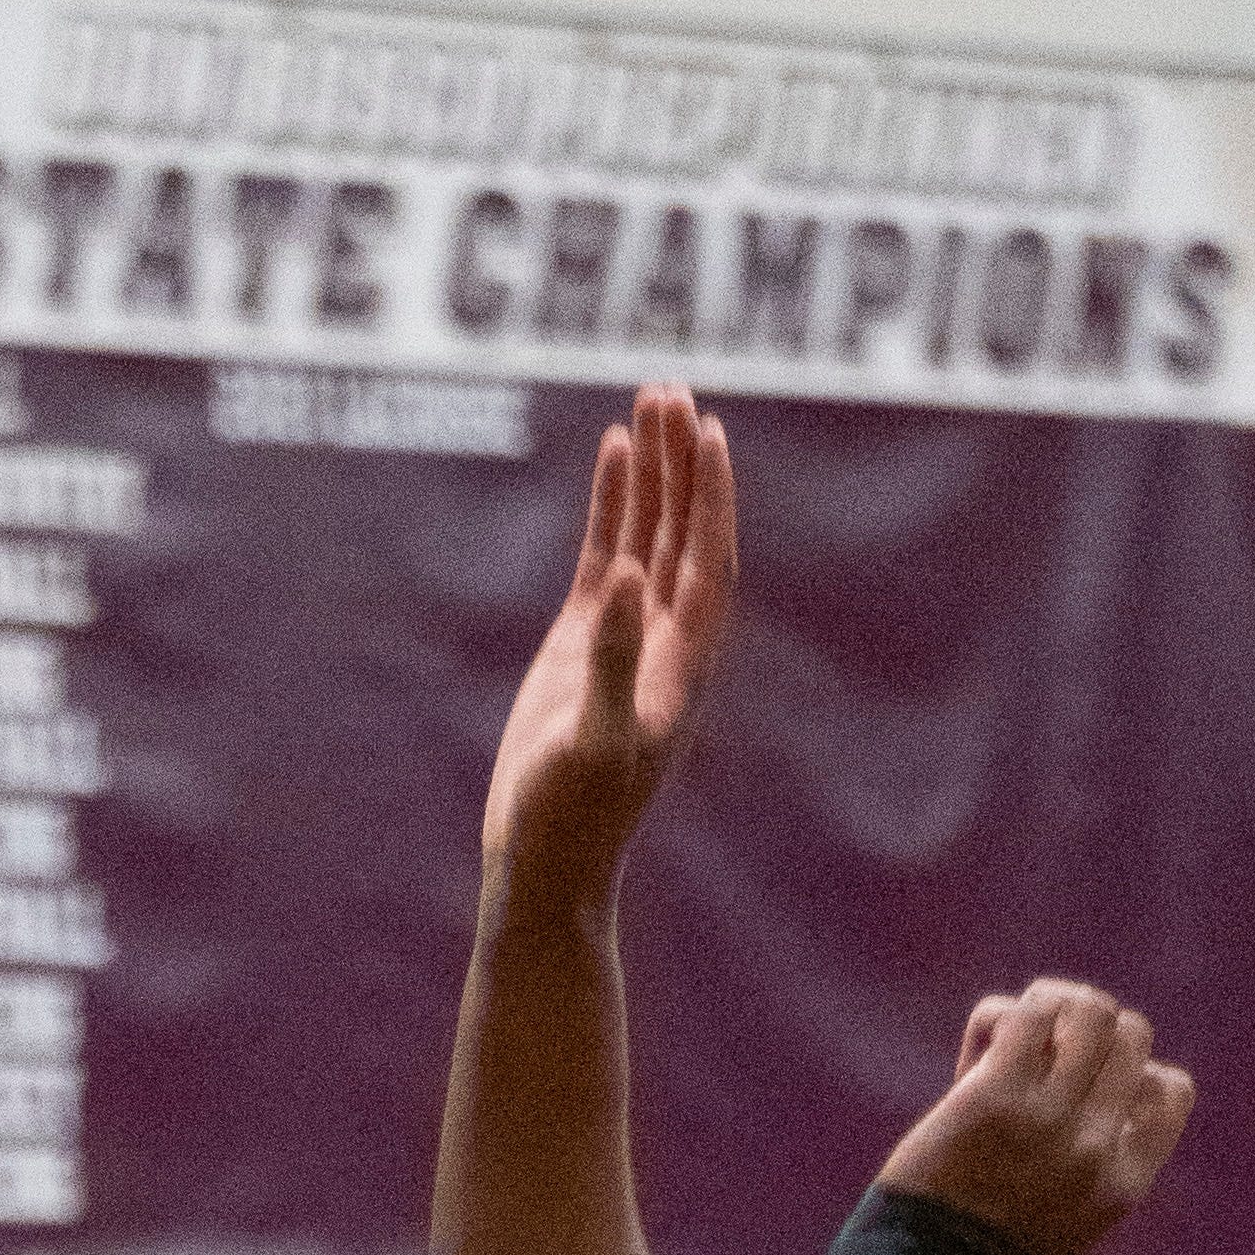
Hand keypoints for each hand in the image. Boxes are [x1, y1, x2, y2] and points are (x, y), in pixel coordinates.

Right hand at [479, 384, 734, 909]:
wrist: (543, 864)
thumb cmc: (573, 818)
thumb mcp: (594, 742)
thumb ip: (613, 661)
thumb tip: (625, 580)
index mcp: (683, 662)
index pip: (709, 560)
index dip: (712, 499)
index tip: (711, 432)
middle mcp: (664, 638)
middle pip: (683, 531)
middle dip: (682, 463)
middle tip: (670, 391)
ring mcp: (623, 634)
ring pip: (647, 533)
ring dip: (652, 471)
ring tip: (648, 400)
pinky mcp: (581, 641)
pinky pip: (603, 554)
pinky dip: (610, 506)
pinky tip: (612, 453)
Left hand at [882, 980, 1191, 1254]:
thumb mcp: (1065, 1237)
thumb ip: (1096, 1181)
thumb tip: (1103, 1116)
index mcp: (1123, 1185)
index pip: (1171, 1089)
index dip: (1137, 1073)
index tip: (1090, 1092)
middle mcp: (1095, 1148)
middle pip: (1131, 1037)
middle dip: (1092, 1033)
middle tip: (1045, 1058)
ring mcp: (1048, 1120)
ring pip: (1091, 1011)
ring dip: (1058, 1006)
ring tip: (1021, 1033)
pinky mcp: (994, 1097)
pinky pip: (1028, 1013)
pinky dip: (1013, 1011)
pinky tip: (993, 1037)